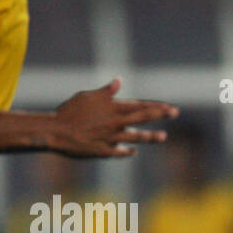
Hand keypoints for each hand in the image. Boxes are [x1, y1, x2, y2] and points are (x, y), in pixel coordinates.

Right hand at [51, 78, 178, 157]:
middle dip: (161, 115)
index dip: (157, 107)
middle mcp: (117, 123)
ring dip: (151, 136)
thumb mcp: (87, 97)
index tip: (171, 107)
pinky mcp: (105, 151)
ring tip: (163, 136)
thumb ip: (105, 92)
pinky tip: (133, 150)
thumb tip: (118, 81)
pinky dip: (127, 150)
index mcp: (113, 108)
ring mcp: (113, 138)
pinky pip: (120, 151)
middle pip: (143, 118)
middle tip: (176, 113)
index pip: (141, 106)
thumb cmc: (69, 111)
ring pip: (137, 137)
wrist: (56, 131)